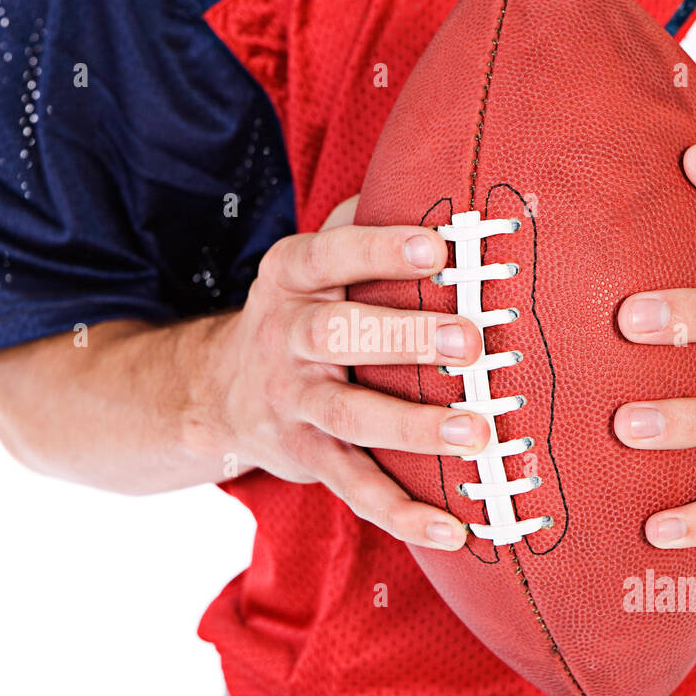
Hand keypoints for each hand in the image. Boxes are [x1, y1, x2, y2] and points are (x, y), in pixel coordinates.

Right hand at [198, 196, 490, 549]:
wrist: (218, 391)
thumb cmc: (300, 311)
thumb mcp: (311, 260)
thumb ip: (360, 221)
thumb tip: (437, 167)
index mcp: (291, 278)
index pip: (332, 255)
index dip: (380, 251)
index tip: (438, 246)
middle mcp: (287, 338)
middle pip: (339, 337)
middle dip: (403, 337)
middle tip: (469, 340)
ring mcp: (293, 404)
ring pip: (351, 419)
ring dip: (414, 427)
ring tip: (477, 435)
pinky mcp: (306, 458)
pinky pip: (356, 489)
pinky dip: (404, 514)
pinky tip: (456, 528)